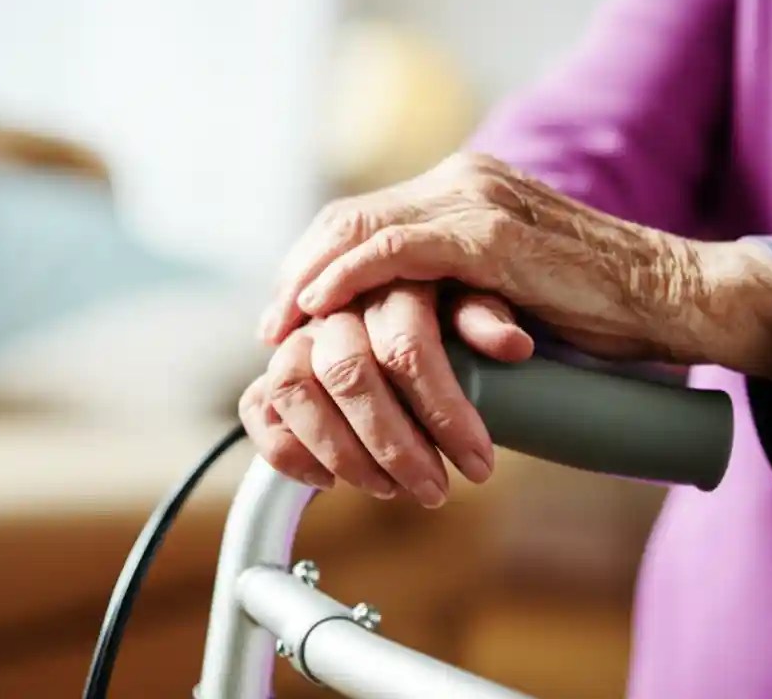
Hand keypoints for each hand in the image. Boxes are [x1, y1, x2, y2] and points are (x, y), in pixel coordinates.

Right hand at [239, 282, 532, 506]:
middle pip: (347, 373)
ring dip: (341, 452)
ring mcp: (296, 338)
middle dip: (394, 445)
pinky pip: (258, 409)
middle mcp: (333, 305)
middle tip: (435, 491)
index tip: (479, 462)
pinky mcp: (273, 373)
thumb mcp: (480, 300)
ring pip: (293, 389)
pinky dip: (286, 451)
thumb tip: (513, 345)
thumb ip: (485, 315)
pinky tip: (327, 482)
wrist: (409, 305)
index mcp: (387, 280)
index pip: (407, 345)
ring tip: (387, 490)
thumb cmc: (451, 307)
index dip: (443, 410)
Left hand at [258, 152, 771, 379]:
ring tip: (282, 322)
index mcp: (465, 190)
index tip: (289, 310)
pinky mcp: (492, 234)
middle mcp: (463, 182)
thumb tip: (403, 337)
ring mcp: (476, 201)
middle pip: (351, 217)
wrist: (669, 298)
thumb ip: (457, 292)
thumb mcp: (506, 292)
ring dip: (311, 277)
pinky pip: (398, 248)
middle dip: (300, 270)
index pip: (366, 217)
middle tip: (272, 323)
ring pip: (363, 226)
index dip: (318, 261)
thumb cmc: (594, 313)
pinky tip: (317, 303)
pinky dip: (349, 274)